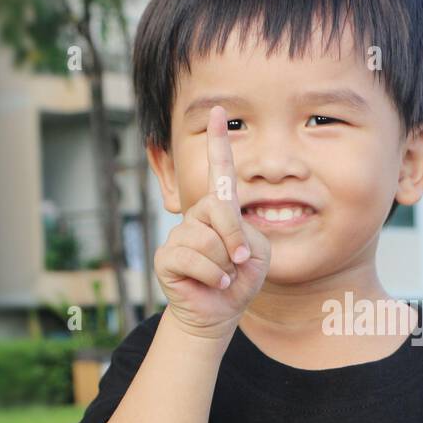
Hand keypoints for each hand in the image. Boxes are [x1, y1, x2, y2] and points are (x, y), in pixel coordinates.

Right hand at [154, 105, 269, 339]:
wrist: (219, 312)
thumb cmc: (239, 278)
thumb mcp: (257, 253)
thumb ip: (244, 234)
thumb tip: (218, 237)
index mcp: (219, 210)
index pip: (219, 172)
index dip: (217, 141)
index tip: (219, 111)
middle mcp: (196, 216)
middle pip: (219, 211)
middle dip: (235, 240)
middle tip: (239, 263)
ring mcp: (178, 235)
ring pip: (208, 241)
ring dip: (224, 264)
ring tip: (221, 275)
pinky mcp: (166, 257)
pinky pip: (195, 260)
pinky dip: (213, 277)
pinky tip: (213, 283)